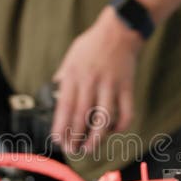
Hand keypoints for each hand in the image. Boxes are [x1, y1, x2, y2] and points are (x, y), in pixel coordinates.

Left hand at [51, 7, 142, 153]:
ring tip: (90, 149)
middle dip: (76, 137)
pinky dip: (120, 126)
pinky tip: (113, 132)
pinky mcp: (127, 86)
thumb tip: (54, 97)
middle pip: (82, 116)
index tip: (59, 141)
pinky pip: (126, 112)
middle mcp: (90, 81)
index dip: (61, 128)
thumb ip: (62, 78)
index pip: (64, 108)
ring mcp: (110, 84)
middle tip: (73, 150)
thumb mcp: (70, 58)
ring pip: (104, 118)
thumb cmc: (92, 44)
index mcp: (73, 75)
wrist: (120, 29)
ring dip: (96, 138)